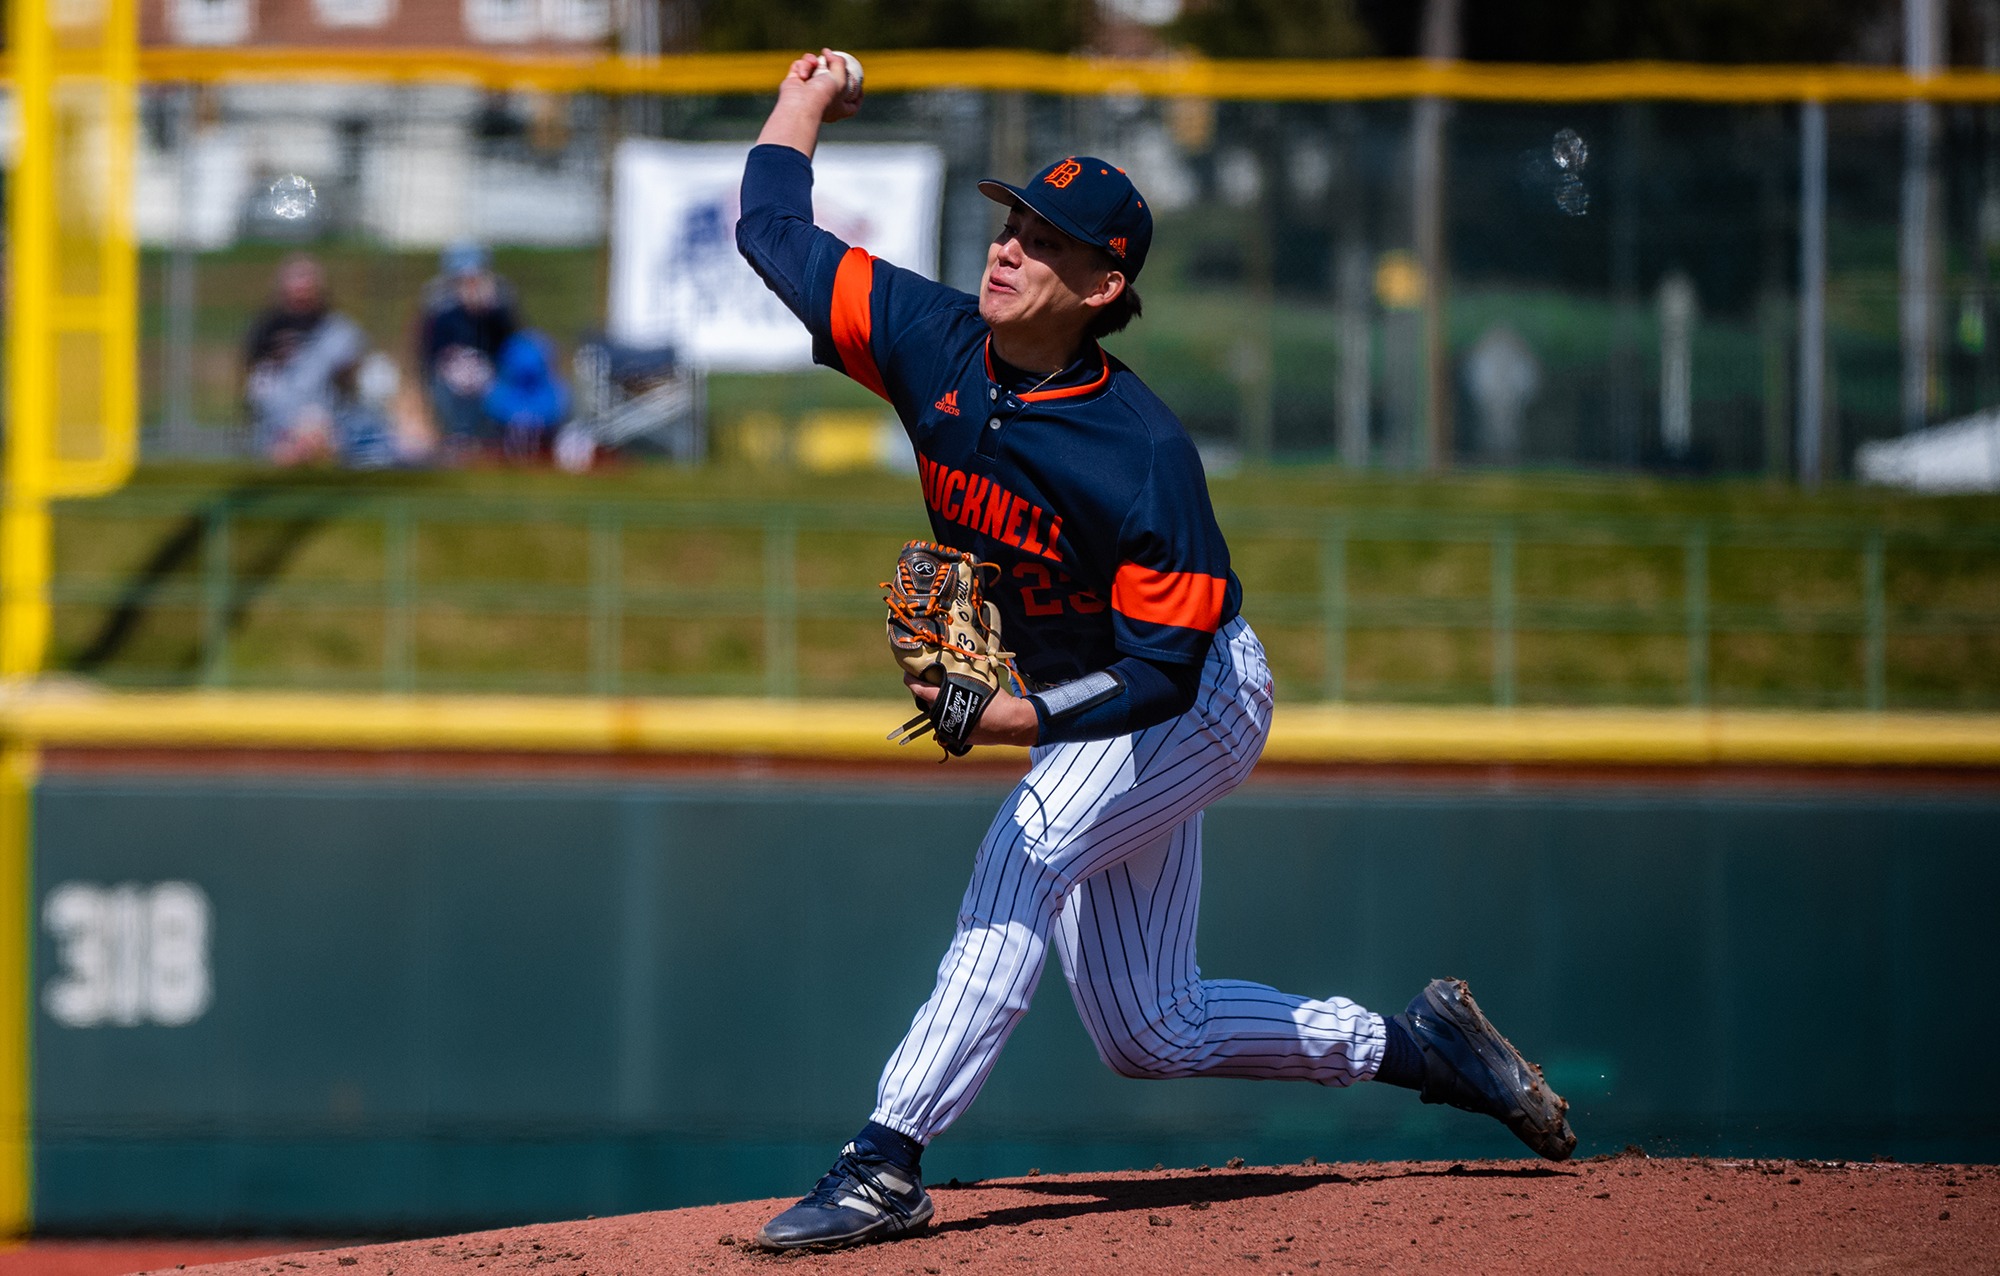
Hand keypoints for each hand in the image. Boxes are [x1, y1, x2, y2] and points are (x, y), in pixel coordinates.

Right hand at [778, 48, 858, 123]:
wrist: (800, 104)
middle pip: (832, 82)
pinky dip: (802, 66)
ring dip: (813, 62)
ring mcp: (808, 92)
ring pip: (813, 68)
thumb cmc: (824, 96)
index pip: (852, 105)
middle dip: (831, 69)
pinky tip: (802, 74)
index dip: (858, 95)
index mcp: (839, 108)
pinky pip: (799, 67)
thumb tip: (827, 52)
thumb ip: (839, 62)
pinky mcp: (793, 83)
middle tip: (831, 59)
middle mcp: (823, 101)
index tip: (861, 85)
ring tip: (813, 64)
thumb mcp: (841, 78)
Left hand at [904, 673, 1039, 747]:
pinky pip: (945, 722)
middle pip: (925, 702)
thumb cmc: (996, 700)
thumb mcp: (979, 681)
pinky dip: (947, 713)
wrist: (1011, 723)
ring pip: (935, 713)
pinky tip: (956, 706)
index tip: (907, 674)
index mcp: (945, 701)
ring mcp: (948, 729)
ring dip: (936, 703)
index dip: (911, 681)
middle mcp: (942, 717)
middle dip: (924, 691)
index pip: (920, 690)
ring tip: (944, 692)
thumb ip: (962, 674)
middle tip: (928, 680)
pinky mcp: (955, 737)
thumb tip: (955, 657)